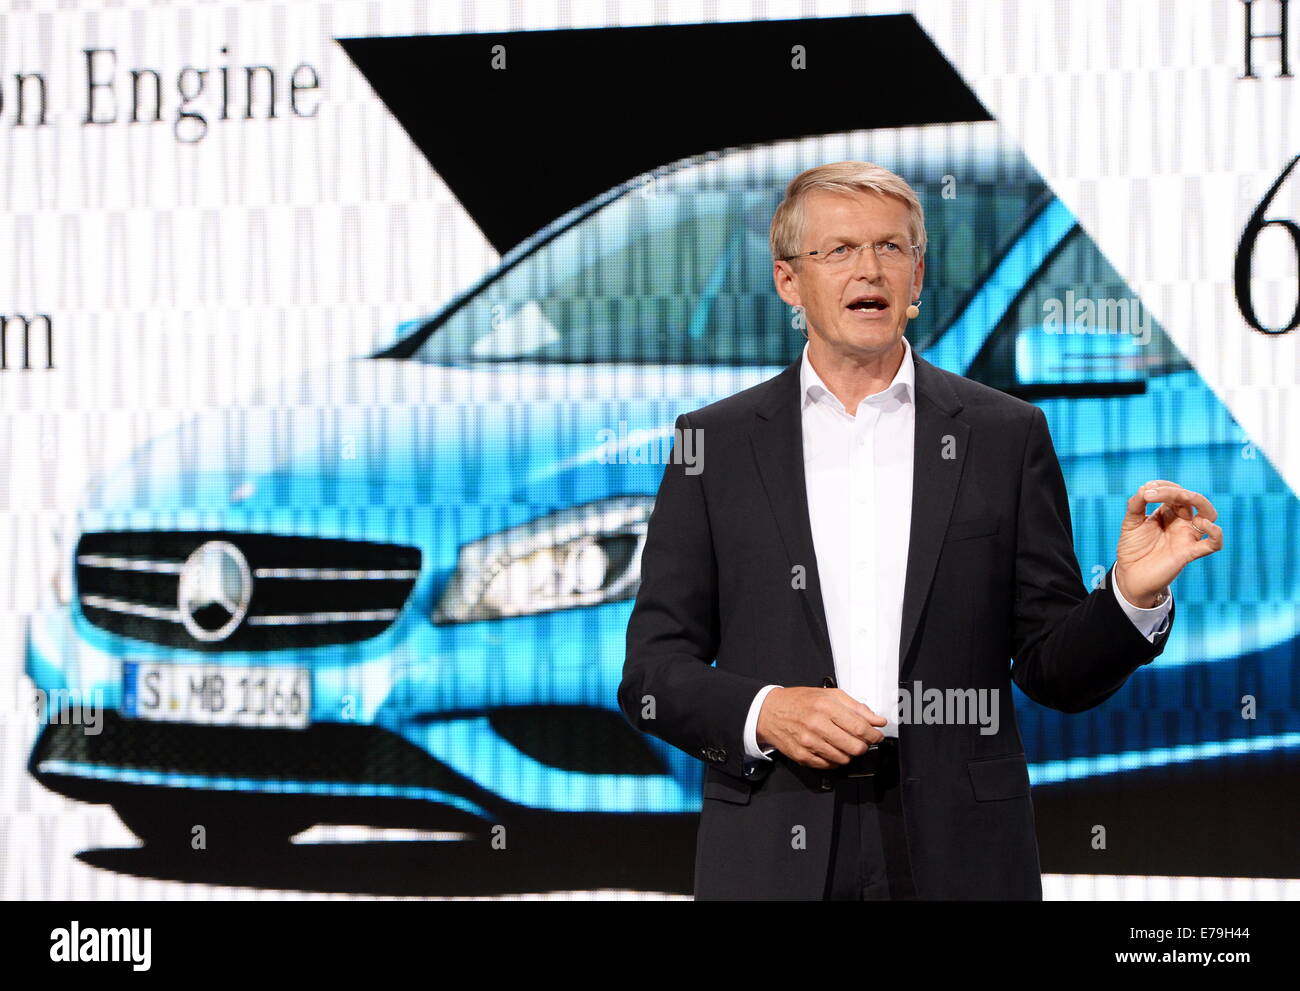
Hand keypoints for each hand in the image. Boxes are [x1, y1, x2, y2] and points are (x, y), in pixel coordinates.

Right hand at [755, 686, 886, 768]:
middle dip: (863, 745)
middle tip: (862, 740)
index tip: (876, 735)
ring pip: (843, 759)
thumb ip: (856, 707)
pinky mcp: (802, 756)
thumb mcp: (828, 695)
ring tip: (843, 743)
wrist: (769, 712)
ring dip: (849, 753)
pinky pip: (828, 765)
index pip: (860, 728)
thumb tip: (877, 720)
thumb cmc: (798, 702)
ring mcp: (809, 743)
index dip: (873, 734)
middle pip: (855, 747)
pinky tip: (831, 749)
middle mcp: (817, 725)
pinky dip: (834, 760)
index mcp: (825, 707)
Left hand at [1115, 479, 1222, 606]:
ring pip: (1209, 514)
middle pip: (1190, 498)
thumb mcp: (1130, 522)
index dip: (1163, 486)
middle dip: (1175, 491)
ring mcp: (1188, 536)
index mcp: (1168, 512)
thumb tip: (1145, 486)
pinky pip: (1213, 543)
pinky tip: (1205, 524)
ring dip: (1199, 501)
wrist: (1130, 575)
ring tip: (1183, 496)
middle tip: (1154, 493)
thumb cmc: (1132, 548)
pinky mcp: (1190, 552)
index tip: (1145, 490)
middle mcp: (1182, 522)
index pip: (1174, 491)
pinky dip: (1215, 533)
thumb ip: (1136, 504)